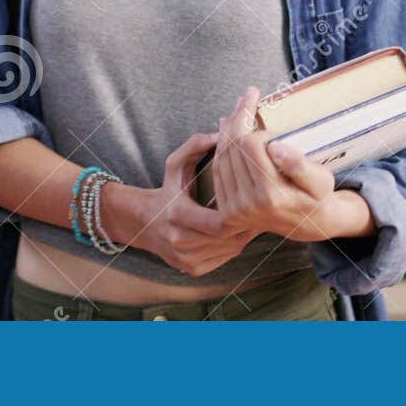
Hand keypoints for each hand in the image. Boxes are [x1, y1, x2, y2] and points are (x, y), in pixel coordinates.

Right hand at [104, 132, 258, 276]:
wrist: (144, 224)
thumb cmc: (166, 191)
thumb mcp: (174, 164)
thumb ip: (194, 146)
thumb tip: (219, 135)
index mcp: (177, 216)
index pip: (219, 224)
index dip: (239, 215)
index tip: (251, 200)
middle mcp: (180, 242)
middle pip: (228, 239)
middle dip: (247, 224)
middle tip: (261, 209)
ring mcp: (186, 260)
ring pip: (229, 251)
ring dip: (244, 235)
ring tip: (255, 218)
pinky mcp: (193, 270)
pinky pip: (224, 260)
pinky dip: (235, 245)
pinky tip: (240, 231)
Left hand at [211, 86, 339, 242]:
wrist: (309, 225)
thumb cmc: (317, 197)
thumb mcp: (321, 180)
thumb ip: (299, 164)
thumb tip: (275, 147)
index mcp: (271, 196)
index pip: (250, 145)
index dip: (255, 123)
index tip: (265, 112)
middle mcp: (248, 205)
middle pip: (232, 148)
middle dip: (239, 118)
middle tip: (247, 96)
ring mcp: (234, 211)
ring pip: (221, 157)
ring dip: (228, 130)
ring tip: (238, 110)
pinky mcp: (227, 211)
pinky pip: (218, 171)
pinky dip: (222, 148)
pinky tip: (231, 132)